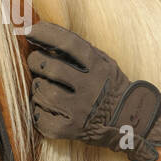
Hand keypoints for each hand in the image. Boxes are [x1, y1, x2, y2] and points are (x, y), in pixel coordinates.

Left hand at [24, 21, 160, 160]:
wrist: (129, 121)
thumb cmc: (109, 86)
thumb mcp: (104, 63)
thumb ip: (80, 50)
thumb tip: (44, 31)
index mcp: (99, 67)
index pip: (68, 44)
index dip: (46, 34)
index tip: (30, 31)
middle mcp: (90, 88)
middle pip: (50, 67)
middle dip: (36, 61)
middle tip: (35, 61)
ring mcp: (80, 110)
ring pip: (42, 92)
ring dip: (37, 87)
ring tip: (43, 86)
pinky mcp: (72, 130)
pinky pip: (42, 118)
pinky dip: (38, 112)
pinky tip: (45, 109)